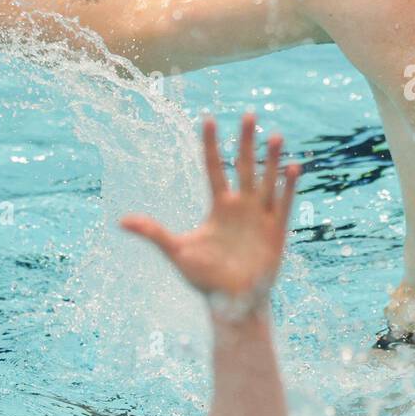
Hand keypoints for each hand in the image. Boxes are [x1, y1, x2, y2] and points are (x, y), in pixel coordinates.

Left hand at [121, 113, 301, 306]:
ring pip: (267, 180)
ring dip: (272, 159)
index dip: (211, 144)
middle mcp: (242, 206)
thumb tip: (121, 221)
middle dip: (246, 141)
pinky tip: (293, 167)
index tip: (208, 119)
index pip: (215, 168)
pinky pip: (283, 204)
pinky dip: (288, 186)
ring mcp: (261, 216)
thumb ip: (154, 233)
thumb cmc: (204, 278)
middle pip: (244, 166)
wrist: (231, 301)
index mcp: (219, 206)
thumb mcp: (177, 251)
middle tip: (249, 114)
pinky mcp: (276, 230)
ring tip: (275, 136)